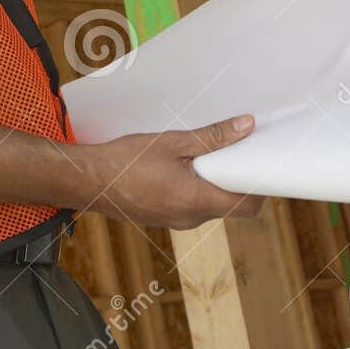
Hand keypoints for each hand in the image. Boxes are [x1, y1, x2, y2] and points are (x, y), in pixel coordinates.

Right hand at [78, 115, 265, 229]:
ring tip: (206, 153)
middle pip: (231, 204)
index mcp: (196, 201)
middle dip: (237, 179)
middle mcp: (190, 218)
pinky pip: (193, 206)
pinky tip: (185, 166)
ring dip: (215, 182)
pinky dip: (198, 188)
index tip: (262, 163)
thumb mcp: (173, 143)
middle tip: (236, 150)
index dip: (260, 186)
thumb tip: (246, 127)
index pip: (247, 205)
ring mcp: (176, 221)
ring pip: (212, 204)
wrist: (87, 181)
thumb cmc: (126, 161)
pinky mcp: (164, 218)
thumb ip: (212, 137)